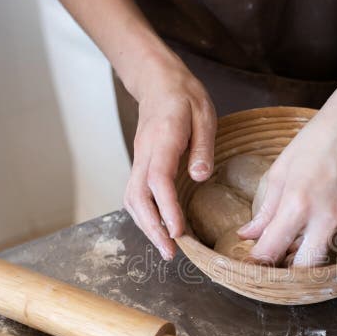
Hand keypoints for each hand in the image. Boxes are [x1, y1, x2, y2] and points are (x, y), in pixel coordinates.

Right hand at [123, 50, 215, 259]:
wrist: (158, 82)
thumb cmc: (184, 96)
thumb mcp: (204, 115)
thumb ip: (202, 147)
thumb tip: (200, 177)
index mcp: (162, 139)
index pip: (158, 180)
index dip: (166, 208)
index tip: (178, 232)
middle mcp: (144, 153)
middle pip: (137, 197)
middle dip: (152, 229)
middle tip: (170, 253)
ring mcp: (139, 160)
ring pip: (132, 199)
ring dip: (146, 226)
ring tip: (166, 248)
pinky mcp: (140, 165)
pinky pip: (135, 195)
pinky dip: (145, 216)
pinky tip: (160, 229)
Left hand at [238, 92, 336, 265]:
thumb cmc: (315, 142)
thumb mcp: (280, 172)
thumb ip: (265, 210)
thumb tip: (248, 234)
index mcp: (297, 204)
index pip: (272, 249)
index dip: (257, 262)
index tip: (247, 263)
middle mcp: (322, 219)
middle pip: (302, 269)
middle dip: (283, 272)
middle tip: (267, 266)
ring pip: (316, 257)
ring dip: (298, 258)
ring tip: (281, 247)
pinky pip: (327, 240)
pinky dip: (312, 240)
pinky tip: (302, 227)